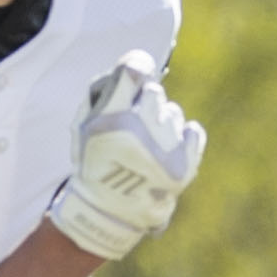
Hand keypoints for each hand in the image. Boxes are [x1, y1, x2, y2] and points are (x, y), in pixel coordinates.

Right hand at [45, 51, 205, 258]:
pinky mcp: (185, 164)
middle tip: (135, 125)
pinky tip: (168, 149)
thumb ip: (105, 91)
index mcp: (111, 119)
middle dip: (145, 102)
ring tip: (148, 147)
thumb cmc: (94, 163)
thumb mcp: (83, 125)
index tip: (138, 70)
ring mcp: (165, 148)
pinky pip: (193, 130)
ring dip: (162, 123)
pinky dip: (184, 137)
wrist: (110, 211)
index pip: (133, 70)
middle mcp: (140, 130)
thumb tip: (136, 66)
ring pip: (173, 113)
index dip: (138, 65)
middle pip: (154, 91)